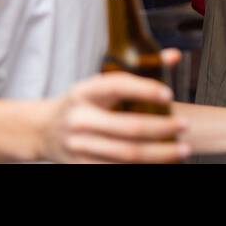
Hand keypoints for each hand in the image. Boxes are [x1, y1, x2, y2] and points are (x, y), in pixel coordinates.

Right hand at [40, 51, 190, 163]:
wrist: (41, 130)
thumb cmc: (81, 103)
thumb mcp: (100, 84)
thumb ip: (138, 71)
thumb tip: (174, 56)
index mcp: (85, 92)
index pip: (117, 85)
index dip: (145, 89)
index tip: (169, 94)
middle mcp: (79, 119)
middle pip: (127, 127)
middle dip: (161, 128)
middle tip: (184, 126)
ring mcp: (78, 146)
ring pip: (125, 154)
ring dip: (159, 154)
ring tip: (182, 150)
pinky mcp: (80, 166)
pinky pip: (115, 169)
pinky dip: (142, 166)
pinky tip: (161, 162)